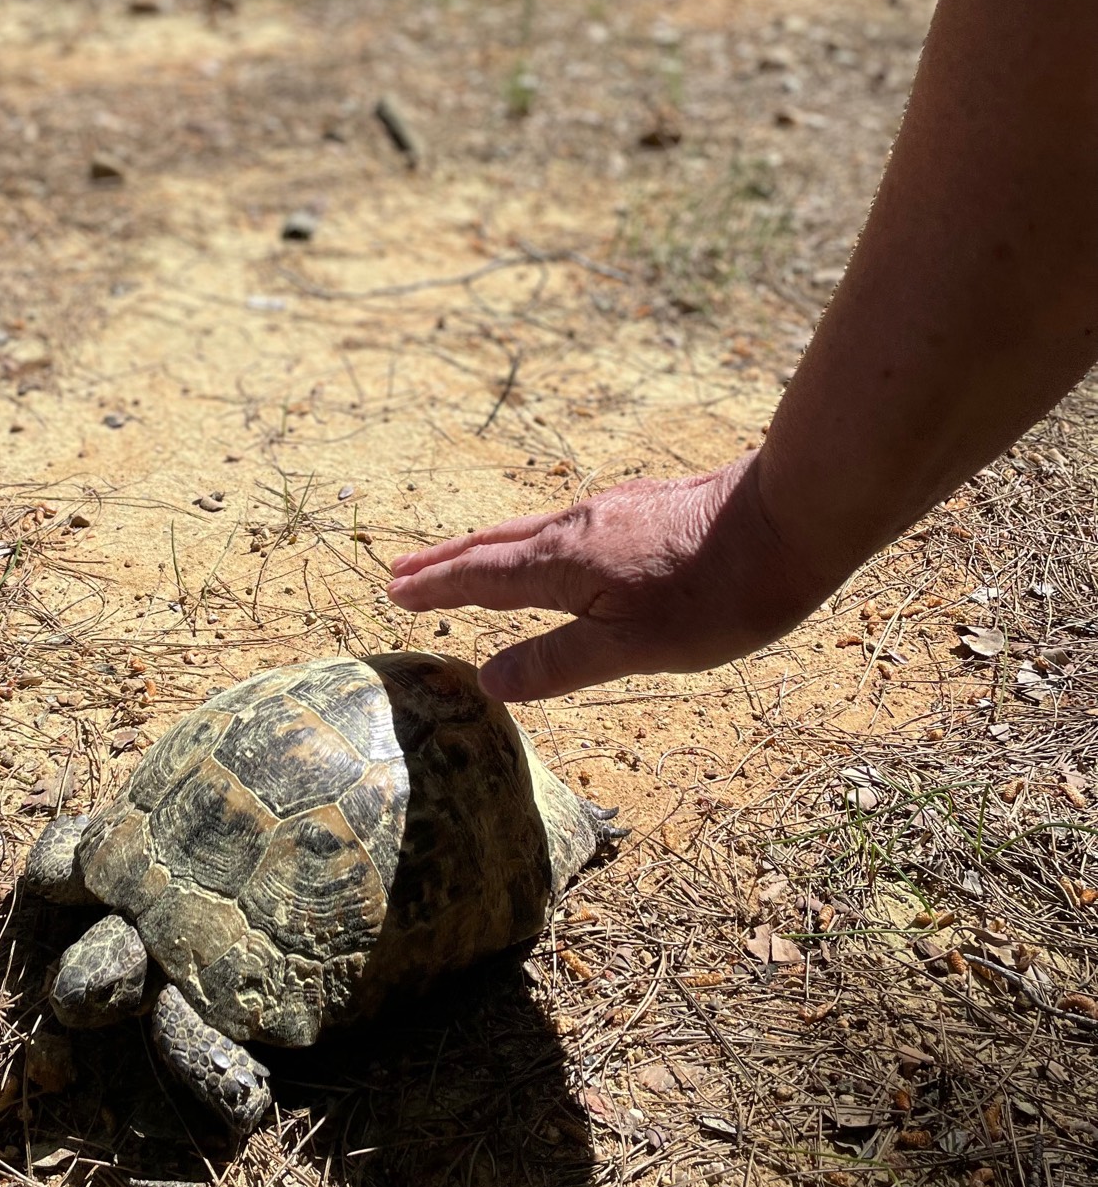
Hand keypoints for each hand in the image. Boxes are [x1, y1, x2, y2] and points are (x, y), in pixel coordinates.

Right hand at [386, 454, 826, 700]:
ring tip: (461, 560)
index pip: (481, 578)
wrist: (792, 517)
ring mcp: (612, 509)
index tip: (394, 593)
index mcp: (563, 562)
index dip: (436, 588)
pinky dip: (531, 540)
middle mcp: (576, 525)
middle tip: (401, 574)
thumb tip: (489, 682)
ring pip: (530, 529)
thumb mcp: (632, 648)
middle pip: (494, 544)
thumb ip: (558, 663)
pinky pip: (564, 523)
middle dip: (445, 562)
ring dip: (485, 548)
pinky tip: (554, 549)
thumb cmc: (716, 593)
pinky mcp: (645, 504)